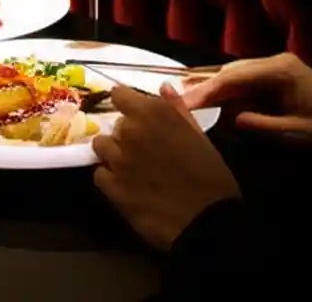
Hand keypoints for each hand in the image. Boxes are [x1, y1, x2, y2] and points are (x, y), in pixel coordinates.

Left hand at [93, 84, 240, 250]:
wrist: (207, 223)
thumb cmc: (211, 177)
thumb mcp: (200, 137)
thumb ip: (177, 109)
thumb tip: (162, 87)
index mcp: (154, 114)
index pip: (119, 95)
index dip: (127, 104)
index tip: (135, 114)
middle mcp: (130, 131)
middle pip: (114, 124)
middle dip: (126, 133)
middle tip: (145, 149)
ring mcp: (118, 159)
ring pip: (101, 146)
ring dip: (113, 153)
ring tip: (132, 166)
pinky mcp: (111, 187)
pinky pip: (99, 173)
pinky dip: (110, 177)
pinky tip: (127, 185)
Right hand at [180, 53, 311, 148]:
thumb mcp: (297, 133)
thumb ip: (263, 124)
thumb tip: (231, 118)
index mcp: (282, 71)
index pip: (235, 78)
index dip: (206, 90)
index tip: (183, 102)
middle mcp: (276, 62)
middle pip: (230, 71)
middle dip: (201, 85)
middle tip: (172, 97)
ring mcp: (275, 68)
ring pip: (233, 74)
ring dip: (208, 85)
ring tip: (179, 94)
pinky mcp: (274, 78)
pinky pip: (243, 82)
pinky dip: (223, 90)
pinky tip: (203, 95)